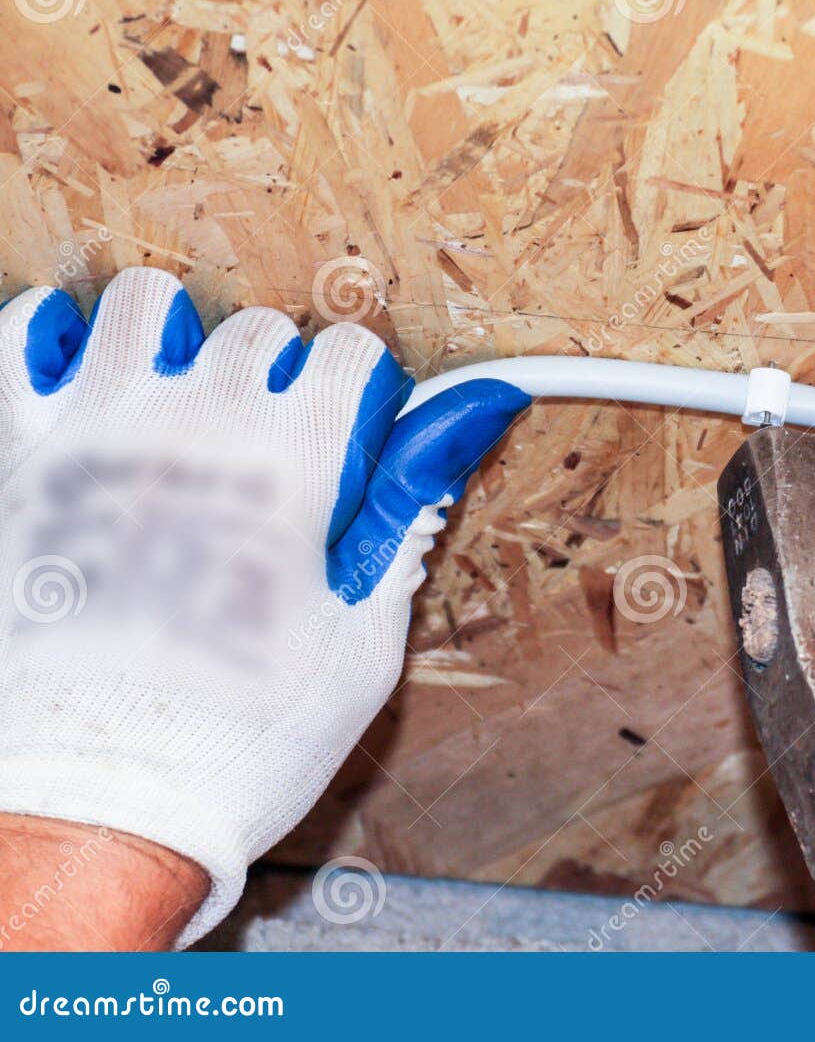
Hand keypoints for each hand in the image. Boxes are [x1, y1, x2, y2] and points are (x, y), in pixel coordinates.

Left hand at [0, 267, 527, 946]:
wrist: (94, 809)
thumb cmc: (234, 739)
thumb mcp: (363, 636)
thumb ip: (410, 508)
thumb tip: (470, 418)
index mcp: (293, 466)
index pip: (353, 356)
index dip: (367, 398)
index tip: (357, 439)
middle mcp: (192, 425)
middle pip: (260, 332)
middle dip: (282, 379)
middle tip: (276, 452)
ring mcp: (91, 431)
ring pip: (147, 304)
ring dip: (180, 339)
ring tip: (182, 400)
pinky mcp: (11, 456)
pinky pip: (24, 335)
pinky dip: (57, 336)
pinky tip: (84, 376)